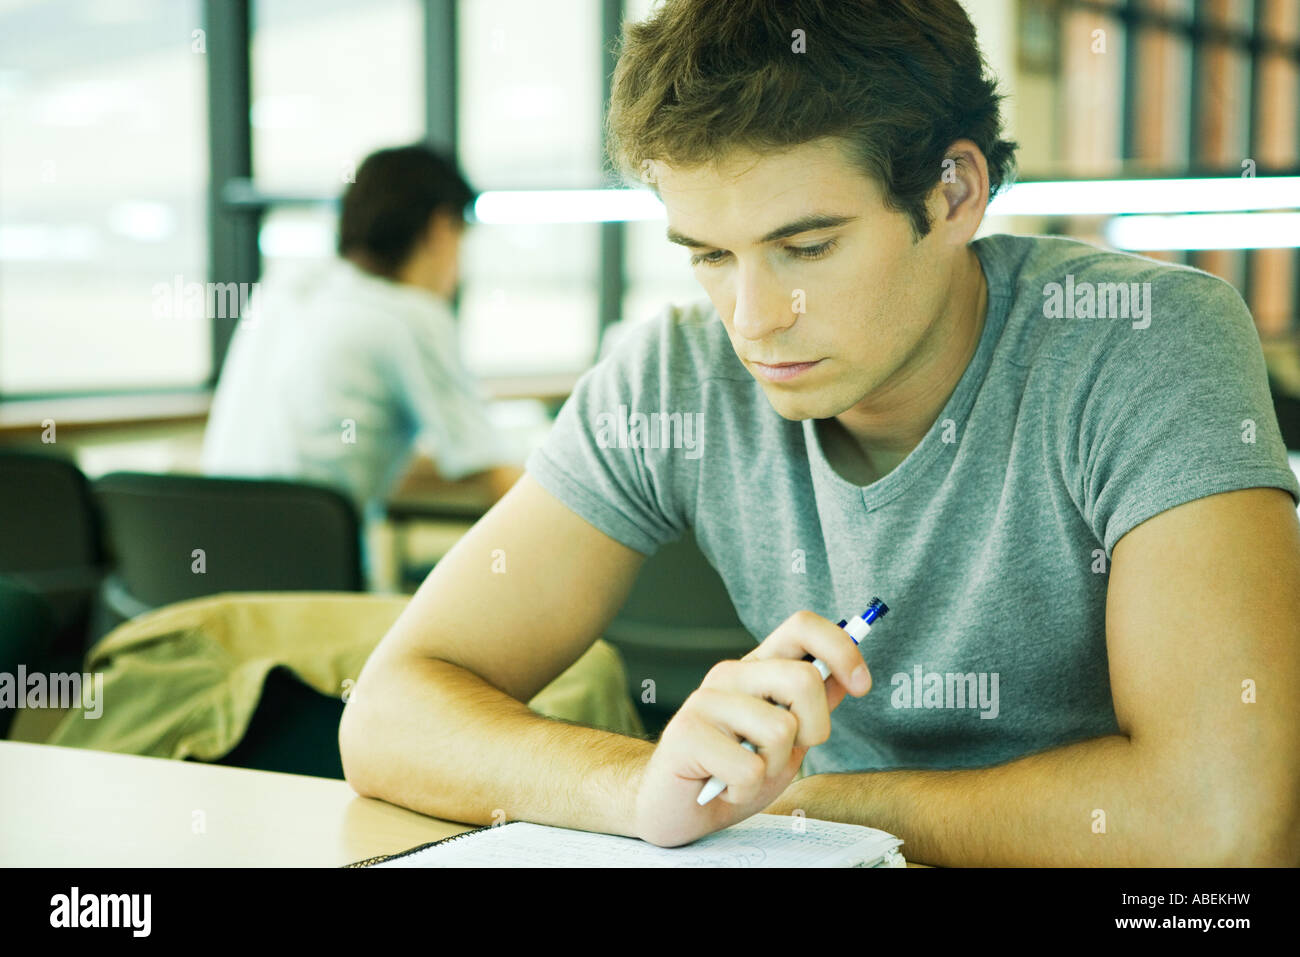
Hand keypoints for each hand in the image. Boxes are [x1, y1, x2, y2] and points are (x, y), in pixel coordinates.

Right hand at [632, 610, 871, 846]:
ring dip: (774, 768)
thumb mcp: (785, 741)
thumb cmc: (731, 772)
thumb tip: (846, 675)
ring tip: (746, 774)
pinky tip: (723, 786)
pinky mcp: (687, 734)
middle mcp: (730, 675)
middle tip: (785, 753)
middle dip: (815, 729)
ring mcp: (705, 701)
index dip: (841, 648)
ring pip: (782, 730)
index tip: (862, 684)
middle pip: (804, 680)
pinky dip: (744, 791)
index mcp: (756, 669)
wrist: (675, 808)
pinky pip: (751, 769)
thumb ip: (811, 707)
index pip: (802, 627)